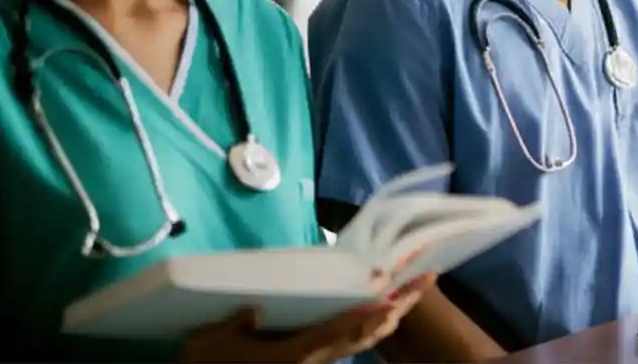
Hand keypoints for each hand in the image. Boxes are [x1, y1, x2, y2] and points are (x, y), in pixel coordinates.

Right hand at [178, 273, 436, 363]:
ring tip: (411, 293)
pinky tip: (375, 315)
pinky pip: (343, 345)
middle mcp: (312, 362)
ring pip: (358, 343)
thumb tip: (255, 311)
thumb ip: (239, 325)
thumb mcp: (214, 342)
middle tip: (424, 281)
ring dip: (386, 320)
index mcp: (294, 355)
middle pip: (363, 336)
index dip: (368, 314)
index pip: (338, 331)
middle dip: (396, 310)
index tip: (395, 298)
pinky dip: (365, 328)